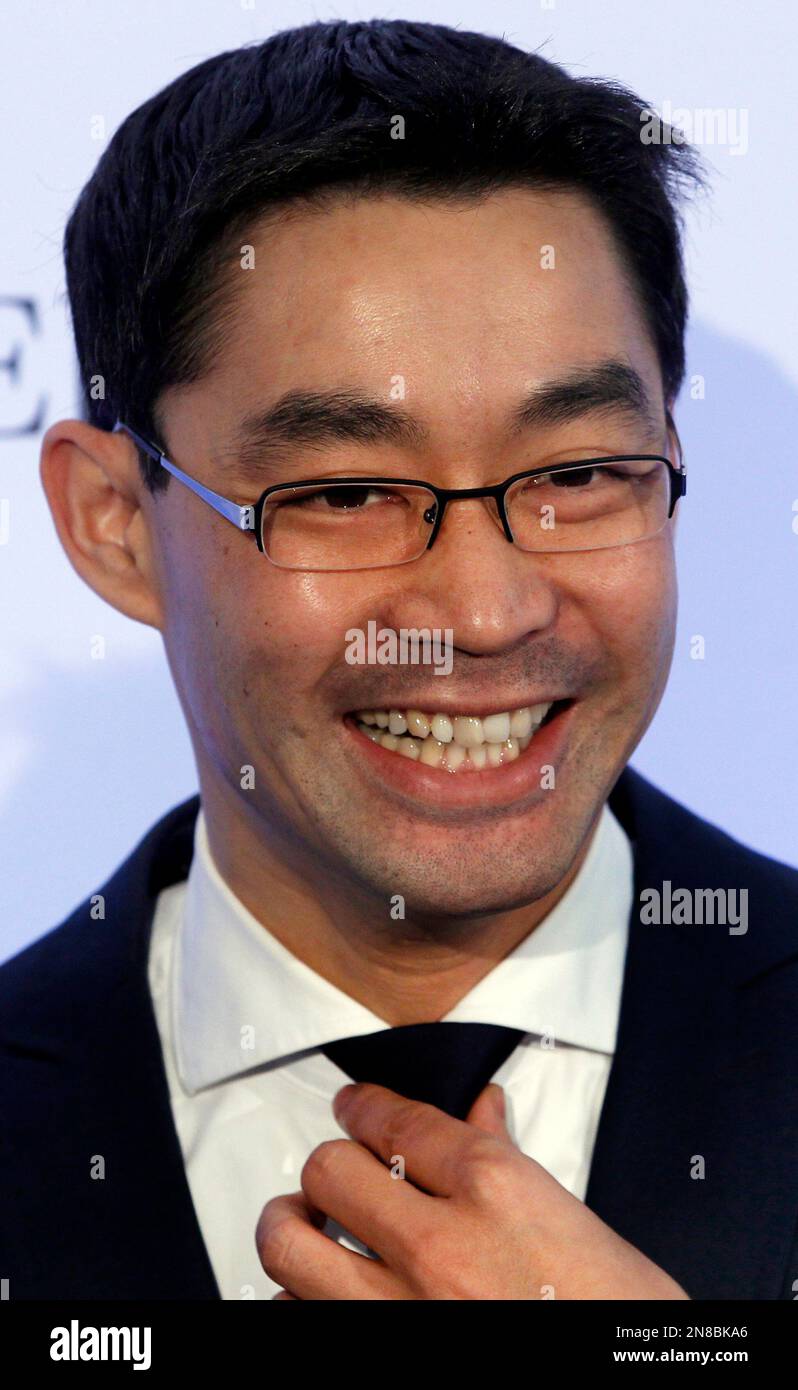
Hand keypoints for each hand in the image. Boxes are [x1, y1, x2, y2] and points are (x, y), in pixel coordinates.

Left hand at [256, 1081, 690, 1299]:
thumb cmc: (616, 1314)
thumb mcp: (578, 1224)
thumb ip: (513, 1164)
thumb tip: (480, 1116)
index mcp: (497, 1191)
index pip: (397, 1121)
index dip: (364, 1105)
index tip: (353, 1106)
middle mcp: (439, 1246)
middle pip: (329, 1169)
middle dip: (330, 1165)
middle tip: (337, 1174)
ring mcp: (400, 1312)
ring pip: (290, 1243)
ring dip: (293, 1226)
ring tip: (308, 1225)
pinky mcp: (379, 1356)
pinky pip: (295, 1315)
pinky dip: (297, 1299)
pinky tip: (317, 1293)